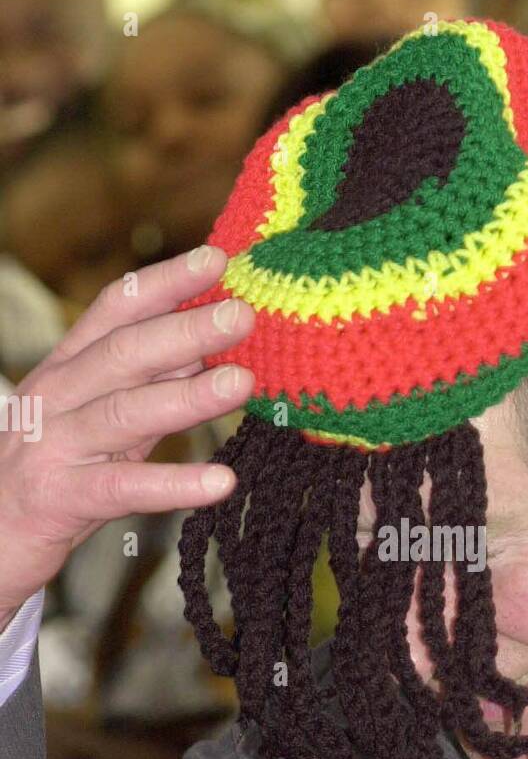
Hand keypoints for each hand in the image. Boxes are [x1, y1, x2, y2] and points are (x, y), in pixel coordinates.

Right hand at [0, 246, 255, 631]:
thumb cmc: (53, 472)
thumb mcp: (103, 420)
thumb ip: (150, 386)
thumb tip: (210, 349)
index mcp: (67, 368)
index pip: (115, 311)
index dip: (165, 283)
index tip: (217, 260)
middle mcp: (55, 397)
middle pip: (123, 354)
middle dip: (185, 330)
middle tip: (243, 314)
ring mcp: (53, 446)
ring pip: (125, 413)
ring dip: (187, 397)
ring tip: (242, 382)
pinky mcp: (59, 498)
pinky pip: (124, 488)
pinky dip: (174, 485)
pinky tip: (221, 483)